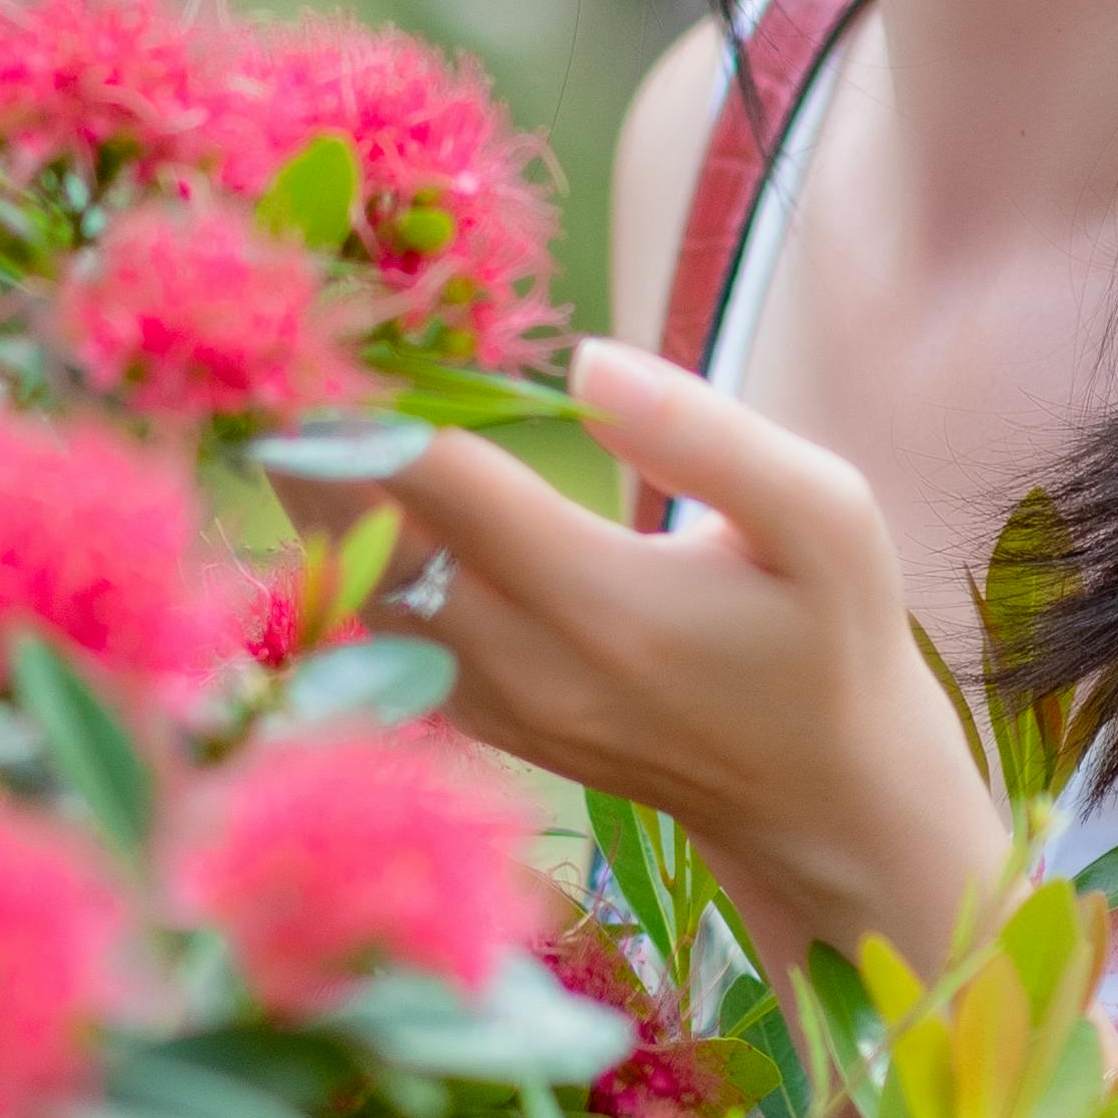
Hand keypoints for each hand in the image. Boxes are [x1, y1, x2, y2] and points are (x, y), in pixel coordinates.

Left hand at [355, 339, 1007, 967]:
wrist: (823, 799)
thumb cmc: (831, 638)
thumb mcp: (825, 520)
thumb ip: (706, 436)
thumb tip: (584, 361)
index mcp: (599, 602)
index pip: (432, 481)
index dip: (366, 396)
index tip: (325, 317)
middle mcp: (518, 662)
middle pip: (357, 534)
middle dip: (313, 433)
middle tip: (286, 337)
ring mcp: (486, 703)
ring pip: (345, 585)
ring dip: (312, 489)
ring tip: (297, 387)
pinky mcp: (474, 719)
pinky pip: (370, 624)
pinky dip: (337, 545)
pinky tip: (335, 471)